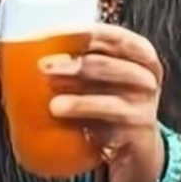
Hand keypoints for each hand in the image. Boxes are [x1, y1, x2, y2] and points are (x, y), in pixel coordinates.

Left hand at [43, 23, 165, 181]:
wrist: (138, 148)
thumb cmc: (114, 100)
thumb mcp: (107, 76)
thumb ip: (85, 57)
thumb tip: (33, 44)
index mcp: (142, 55)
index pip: (117, 37)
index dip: (88, 33)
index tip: (57, 33)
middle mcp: (147, 78)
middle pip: (109, 66)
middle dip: (75, 65)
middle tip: (44, 67)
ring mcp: (145, 109)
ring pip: (109, 102)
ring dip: (78, 102)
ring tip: (53, 105)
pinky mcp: (138, 136)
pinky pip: (110, 130)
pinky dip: (88, 127)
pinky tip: (69, 126)